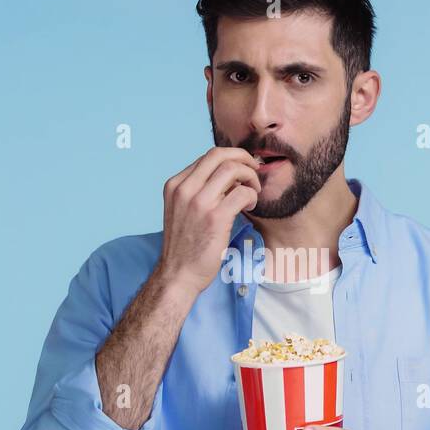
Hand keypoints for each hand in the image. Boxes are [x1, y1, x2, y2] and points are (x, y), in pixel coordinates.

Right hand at [156, 147, 260, 296]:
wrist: (178, 275)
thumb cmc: (185, 246)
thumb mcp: (182, 210)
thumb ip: (197, 191)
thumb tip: (227, 175)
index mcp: (175, 185)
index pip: (207, 156)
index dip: (230, 158)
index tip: (243, 169)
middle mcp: (184, 189)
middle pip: (219, 154)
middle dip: (243, 158)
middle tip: (255, 171)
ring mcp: (198, 202)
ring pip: (233, 169)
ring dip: (250, 177)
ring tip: (254, 191)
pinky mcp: (215, 218)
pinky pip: (242, 193)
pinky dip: (252, 195)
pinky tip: (251, 205)